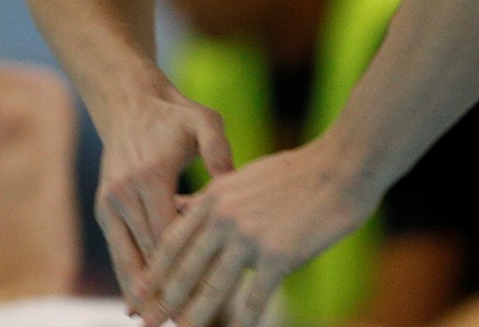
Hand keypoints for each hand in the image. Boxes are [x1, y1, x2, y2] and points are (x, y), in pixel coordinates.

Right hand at [95, 92, 233, 313]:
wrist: (129, 103)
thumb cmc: (174, 115)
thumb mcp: (203, 120)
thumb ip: (219, 149)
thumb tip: (233, 181)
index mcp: (150, 176)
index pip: (171, 234)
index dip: (189, 267)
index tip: (209, 293)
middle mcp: (124, 193)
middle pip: (149, 254)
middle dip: (169, 290)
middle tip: (188, 322)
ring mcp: (109, 202)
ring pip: (128, 258)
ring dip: (144, 293)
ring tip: (160, 323)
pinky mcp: (104, 208)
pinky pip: (117, 250)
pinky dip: (128, 277)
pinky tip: (137, 305)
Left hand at [136, 139, 374, 326]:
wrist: (341, 167)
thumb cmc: (295, 172)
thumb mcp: (240, 177)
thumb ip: (207, 196)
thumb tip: (176, 204)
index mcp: (214, 197)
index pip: (173, 241)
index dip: (154, 270)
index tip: (138, 292)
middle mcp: (225, 217)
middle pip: (186, 268)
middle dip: (165, 299)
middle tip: (146, 321)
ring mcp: (250, 237)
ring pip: (214, 285)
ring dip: (196, 315)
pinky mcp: (279, 254)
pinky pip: (256, 296)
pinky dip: (244, 319)